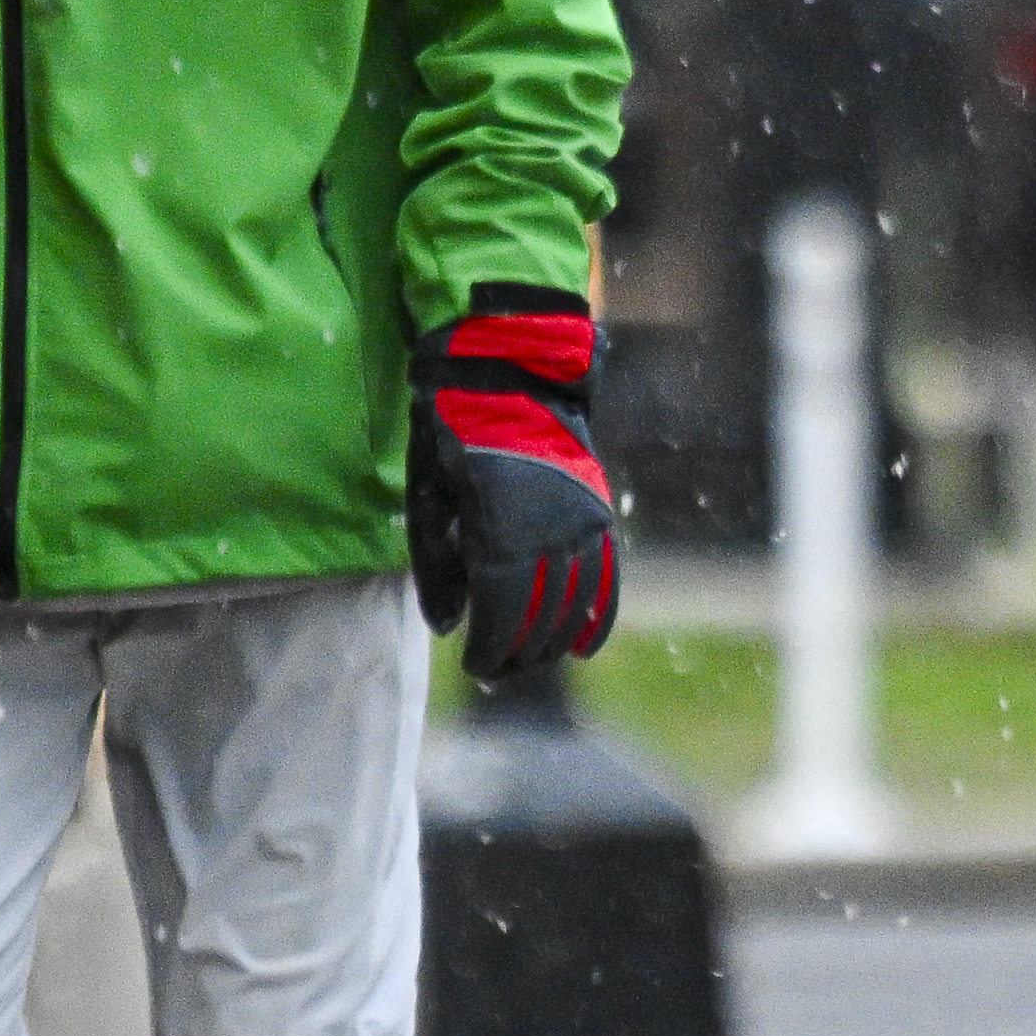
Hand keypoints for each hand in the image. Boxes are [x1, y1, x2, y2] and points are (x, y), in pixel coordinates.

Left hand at [409, 288, 619, 674]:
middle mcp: (552, 534)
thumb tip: (446, 626)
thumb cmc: (453, 428)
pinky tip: (583, 646)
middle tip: (495, 668)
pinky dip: (598, 617)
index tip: (473, 664)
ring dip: (553, 641)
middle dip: (518, 654)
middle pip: (542, 620)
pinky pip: (608, 579)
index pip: (503, 619)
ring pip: (576, 606)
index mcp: (502, 533)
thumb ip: (435, 565)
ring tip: (530, 657)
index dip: (489, 651)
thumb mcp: (428, 495)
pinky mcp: (599, 510)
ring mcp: (583, 523)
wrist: (511, 366)